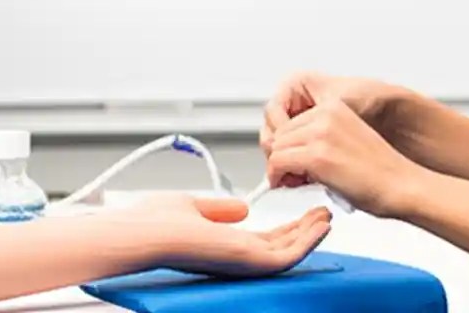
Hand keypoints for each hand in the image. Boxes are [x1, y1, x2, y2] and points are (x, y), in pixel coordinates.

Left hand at [122, 193, 331, 277]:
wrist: (141, 232)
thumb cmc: (151, 224)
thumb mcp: (192, 207)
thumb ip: (218, 209)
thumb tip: (240, 207)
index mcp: (224, 246)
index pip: (265, 239)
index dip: (288, 226)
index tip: (305, 211)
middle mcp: (236, 257)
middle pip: (281, 246)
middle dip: (304, 229)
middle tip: (324, 213)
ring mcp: (242, 261)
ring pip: (288, 252)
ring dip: (311, 234)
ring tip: (327, 215)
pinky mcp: (247, 261)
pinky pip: (287, 256)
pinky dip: (307, 241)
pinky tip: (320, 224)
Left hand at [266, 99, 420, 217]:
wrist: (402, 185)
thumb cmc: (380, 172)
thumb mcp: (347, 140)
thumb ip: (319, 139)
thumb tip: (290, 153)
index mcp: (334, 107)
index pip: (290, 122)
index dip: (288, 146)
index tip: (292, 163)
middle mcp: (325, 115)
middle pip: (280, 134)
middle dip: (281, 156)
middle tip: (290, 177)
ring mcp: (319, 134)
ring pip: (275, 148)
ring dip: (279, 168)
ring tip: (294, 182)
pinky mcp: (316, 156)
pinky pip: (277, 163)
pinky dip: (277, 177)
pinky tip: (289, 185)